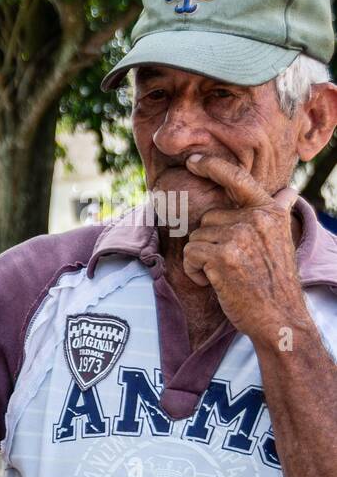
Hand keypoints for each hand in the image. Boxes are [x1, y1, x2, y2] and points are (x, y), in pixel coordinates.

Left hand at [182, 154, 307, 342]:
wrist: (278, 316)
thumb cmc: (274, 281)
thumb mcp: (282, 239)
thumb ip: (278, 212)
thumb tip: (287, 191)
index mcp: (270, 211)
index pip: (237, 179)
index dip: (212, 166)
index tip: (192, 160)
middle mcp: (256, 218)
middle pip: (208, 219)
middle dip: (210, 243)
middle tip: (232, 265)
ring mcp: (239, 235)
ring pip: (196, 238)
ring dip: (202, 260)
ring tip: (226, 275)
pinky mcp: (223, 255)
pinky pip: (190, 254)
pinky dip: (195, 271)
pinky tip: (216, 282)